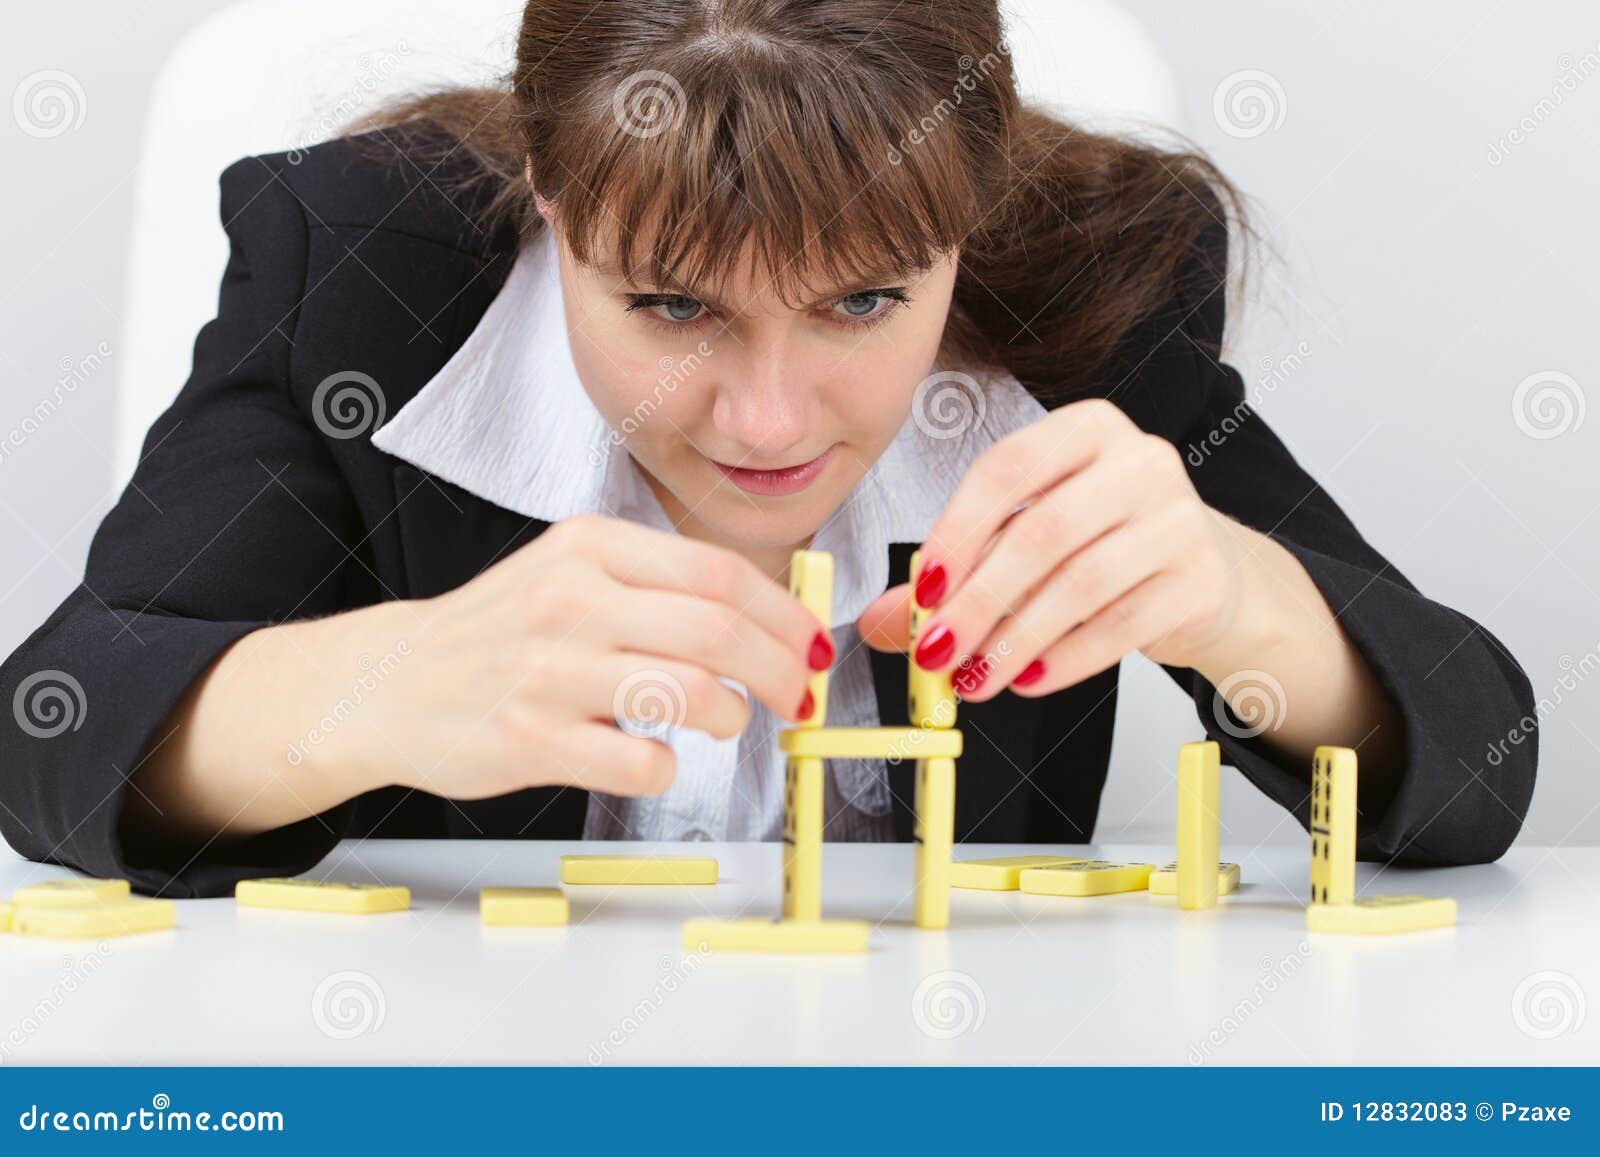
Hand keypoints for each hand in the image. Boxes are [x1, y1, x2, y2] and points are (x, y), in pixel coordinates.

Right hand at [354, 515, 829, 799]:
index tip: (813, 647)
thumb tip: (771, 618)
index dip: (785, 616)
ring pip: (691, 694)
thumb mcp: (573, 573)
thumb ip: (661, 586)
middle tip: (800, 698)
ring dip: (733, 717)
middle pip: (719, 632)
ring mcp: (548, 671)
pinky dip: (669, 767)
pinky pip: (641, 760)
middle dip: (781, 671)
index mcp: (591, 547)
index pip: (720, 574)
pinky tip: (655, 757)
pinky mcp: (529, 739)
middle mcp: (570, 600)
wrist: (389, 681)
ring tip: (727, 722)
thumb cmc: (499, 632)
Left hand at [858, 399, 1246, 699]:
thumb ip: (956, 572)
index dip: (958, 529)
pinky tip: (1029, 677)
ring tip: (977, 676)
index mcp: (1085, 429)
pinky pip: (1122, 625)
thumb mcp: (1028, 542)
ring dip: (1015, 639)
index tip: (922, 586)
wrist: (1206, 575)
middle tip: (937, 650)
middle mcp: (1139, 460)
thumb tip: (881, 621)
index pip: (1007, 468)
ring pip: (1082, 583)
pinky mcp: (1200, 579)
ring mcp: (1179, 518)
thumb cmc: (1106, 545)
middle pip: (1042, 531)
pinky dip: (1066, 659)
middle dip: (979, 600)